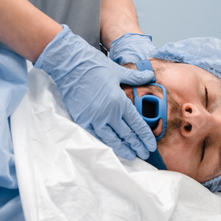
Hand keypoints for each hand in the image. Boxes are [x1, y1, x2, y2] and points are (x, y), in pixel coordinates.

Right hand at [35, 25, 156, 159]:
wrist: (70, 65)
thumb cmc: (94, 65)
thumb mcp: (118, 71)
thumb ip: (135, 77)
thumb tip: (150, 76)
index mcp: (119, 101)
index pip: (136, 124)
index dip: (144, 136)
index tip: (151, 145)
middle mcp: (108, 113)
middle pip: (126, 135)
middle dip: (137, 145)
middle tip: (145, 153)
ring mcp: (94, 118)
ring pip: (111, 139)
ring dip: (123, 149)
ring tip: (131, 155)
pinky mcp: (82, 119)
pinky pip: (96, 136)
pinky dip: (106, 143)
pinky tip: (112, 147)